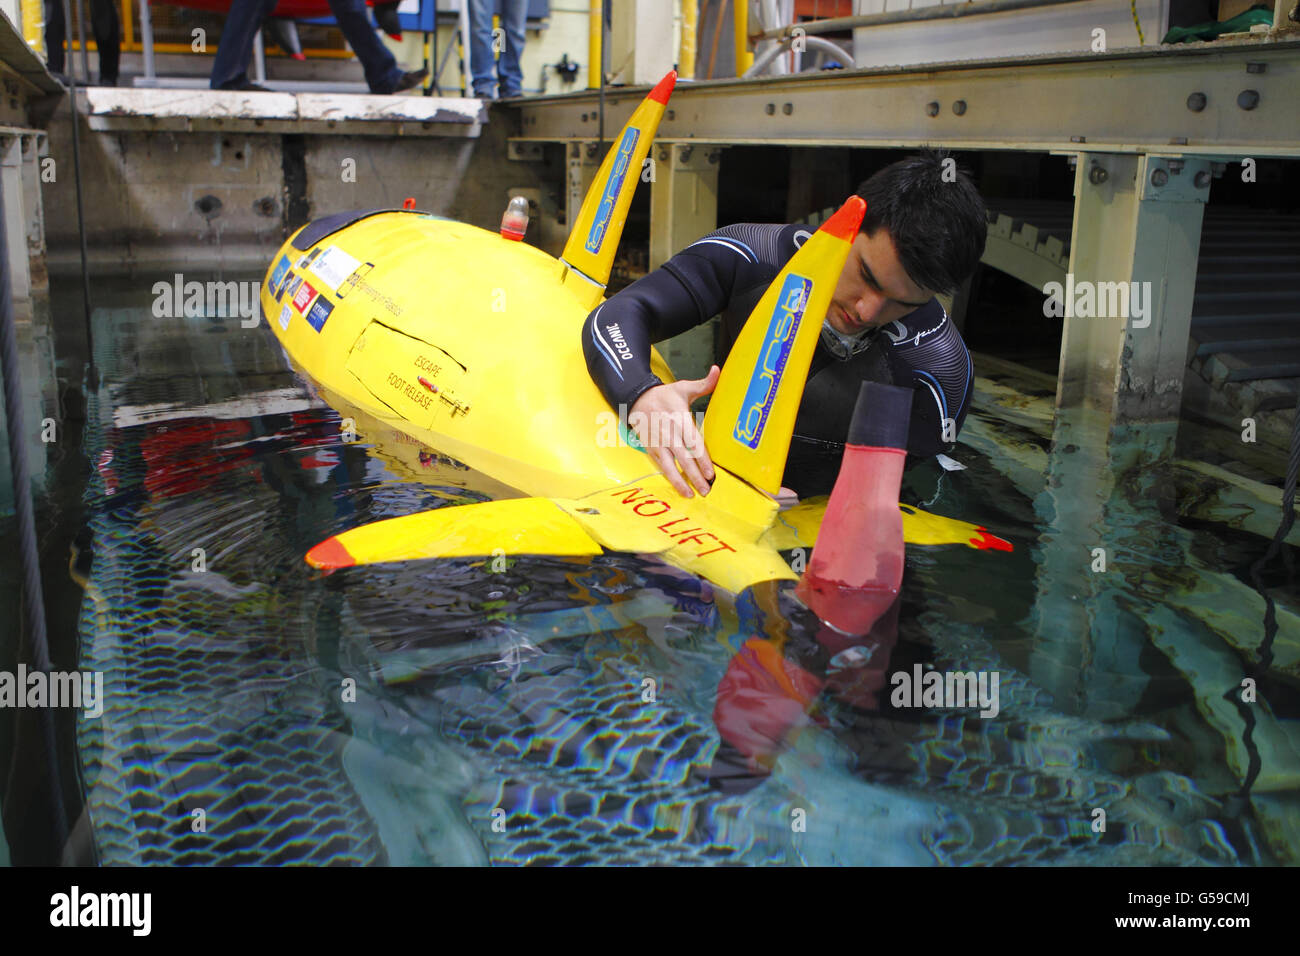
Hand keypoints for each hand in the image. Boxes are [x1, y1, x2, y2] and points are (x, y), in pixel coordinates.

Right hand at [628, 365, 719, 496]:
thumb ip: (704, 384)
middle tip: (707, 490)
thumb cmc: (665, 395)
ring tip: (691, 494)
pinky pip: (661, 466)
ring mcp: (658, 442)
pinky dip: (670, 478)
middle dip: (695, 475)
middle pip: (684, 457)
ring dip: (680, 481)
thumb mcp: (683, 387)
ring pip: (670, 465)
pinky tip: (680, 489)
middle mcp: (669, 433)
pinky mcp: (650, 449)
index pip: (694, 442)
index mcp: (679, 419)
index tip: (711, 473)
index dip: (702, 459)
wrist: (636, 399)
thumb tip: (717, 370)